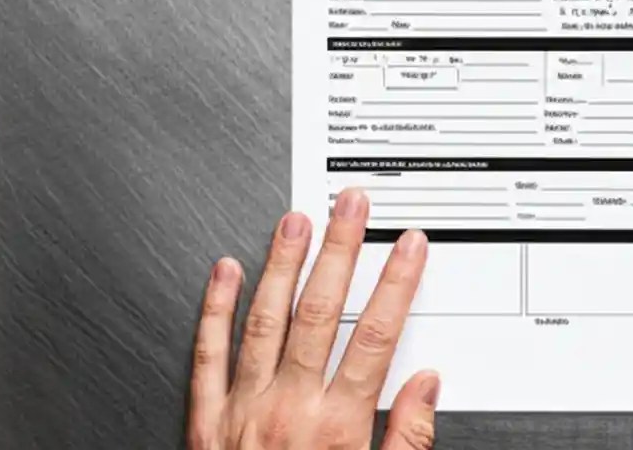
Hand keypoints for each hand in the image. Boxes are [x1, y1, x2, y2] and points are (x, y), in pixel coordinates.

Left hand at [187, 189, 437, 448]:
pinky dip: (216, 309)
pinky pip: (208, 355)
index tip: (409, 248)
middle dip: (341, 251)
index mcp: (335, 428)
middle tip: (351, 207)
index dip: (395, 284)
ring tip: (295, 221)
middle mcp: (286, 410)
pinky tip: (225, 272)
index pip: (374, 336)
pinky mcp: (206, 421)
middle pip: (319, 312)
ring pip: (264, 320)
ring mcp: (242, 411)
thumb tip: (427, 387)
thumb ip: (407, 440)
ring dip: (281, 264)